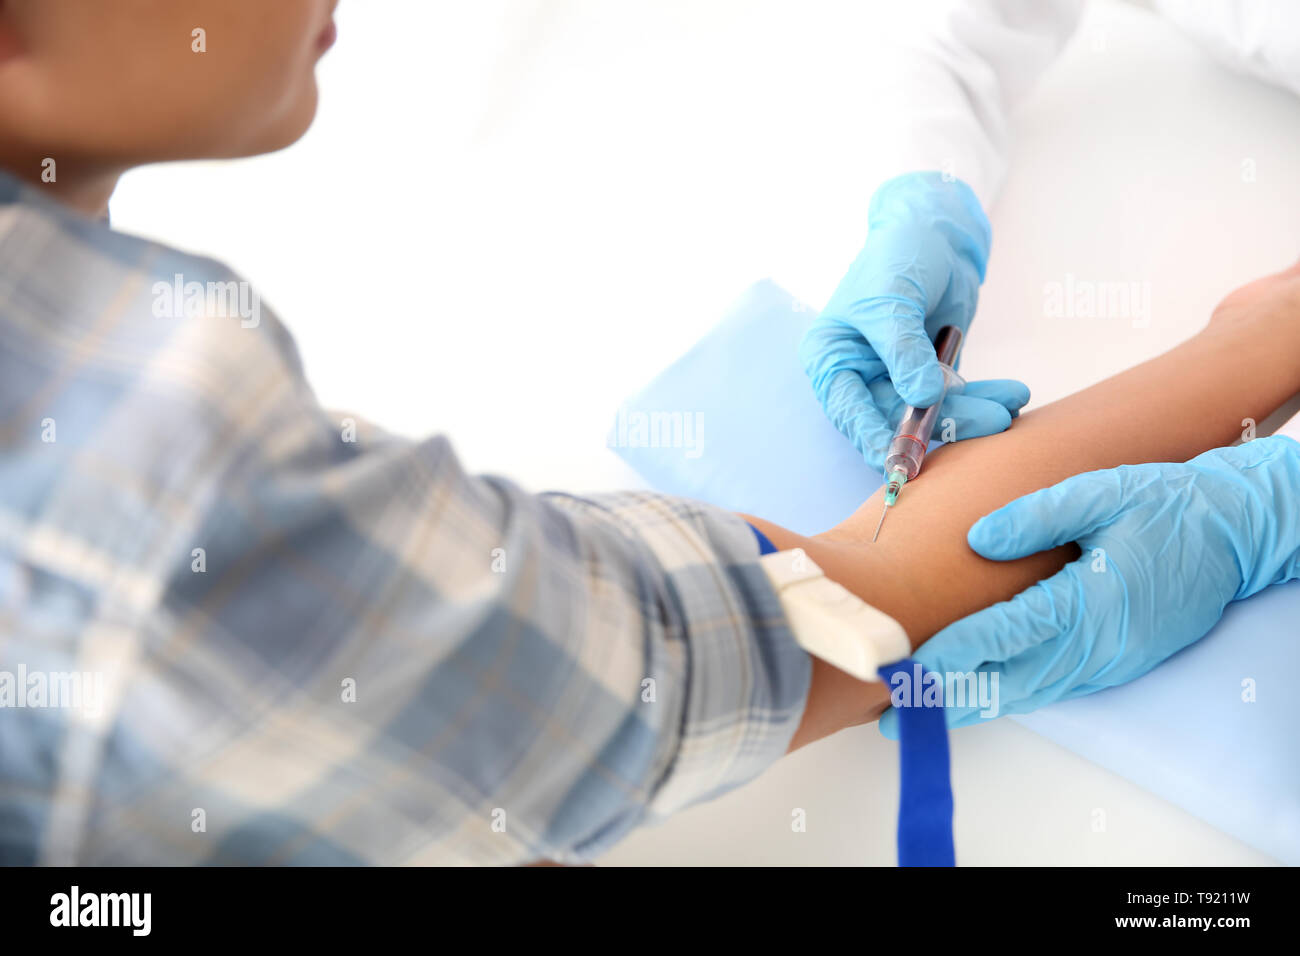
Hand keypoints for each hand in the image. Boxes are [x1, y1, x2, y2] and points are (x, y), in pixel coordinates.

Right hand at [800, 171, 1027, 470]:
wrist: (936, 231)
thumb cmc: (898, 254)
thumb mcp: (893, 297)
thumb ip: (903, 350)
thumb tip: (921, 398)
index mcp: (832, 358)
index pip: (849, 409)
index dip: (874, 437)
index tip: (903, 462)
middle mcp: (859, 375)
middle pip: (896, 418)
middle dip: (943, 423)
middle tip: (988, 423)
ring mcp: (897, 378)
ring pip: (931, 414)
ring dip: (972, 413)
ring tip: (1009, 406)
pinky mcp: (932, 375)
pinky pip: (956, 400)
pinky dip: (984, 399)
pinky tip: (1011, 396)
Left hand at [880, 437, 1299, 736]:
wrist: (1232, 536)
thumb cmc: (1165, 508)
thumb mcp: (1102, 494)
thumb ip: (1037, 516)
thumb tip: (978, 538)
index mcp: (1090, 602)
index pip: (1006, 636)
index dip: (953, 655)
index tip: (908, 669)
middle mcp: (1097, 644)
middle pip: (1010, 683)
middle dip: (949, 699)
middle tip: (893, 712)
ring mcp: (1106, 661)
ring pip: (1028, 693)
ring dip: (973, 704)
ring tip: (917, 712)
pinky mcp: (1111, 664)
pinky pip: (1049, 686)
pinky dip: (1007, 694)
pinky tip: (971, 693)